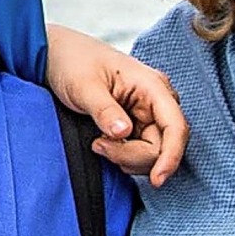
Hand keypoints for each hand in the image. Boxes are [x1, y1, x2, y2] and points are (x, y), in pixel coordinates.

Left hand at [46, 23, 188, 186]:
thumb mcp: (84, 87)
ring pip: (153, 152)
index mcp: (151, 85)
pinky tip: (104, 143)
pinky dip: (123, 155)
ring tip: (98, 142)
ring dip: (126, 157)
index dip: (171, 156)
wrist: (58, 55)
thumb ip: (104, 111)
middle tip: (99, 145)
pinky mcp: (136, 122)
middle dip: (133, 156)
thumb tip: (123, 133)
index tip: (156, 180)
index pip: (176, 126)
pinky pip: (141, 149)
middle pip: (163, 145)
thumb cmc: (73, 61)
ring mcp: (147, 112)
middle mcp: (155, 99)